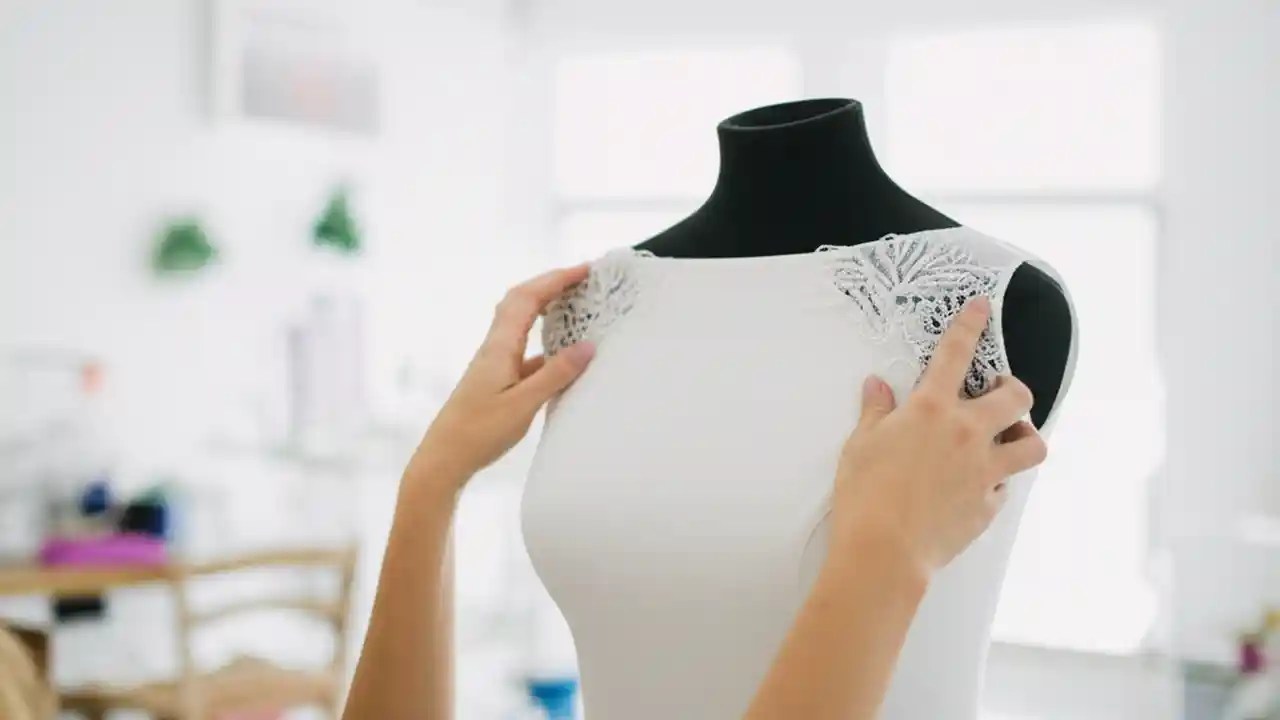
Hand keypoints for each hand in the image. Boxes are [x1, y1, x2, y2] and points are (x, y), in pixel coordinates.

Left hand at [410, 263, 597, 487]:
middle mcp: (495, 348)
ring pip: (521, 323)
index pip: (528, 298)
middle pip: (521, 301)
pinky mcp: (497, 380)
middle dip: (550, 283)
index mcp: (499, 347)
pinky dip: (545, 341)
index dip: (556, 279)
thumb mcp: (523, 405)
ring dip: (546, 307)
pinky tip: (562, 353)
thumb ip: (556, 375)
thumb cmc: (478, 433)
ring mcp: (495, 363)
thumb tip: (587, 346)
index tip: (585, 270)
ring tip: (575, 305)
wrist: (444, 459)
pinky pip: (525, 348)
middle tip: (582, 278)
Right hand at [831, 295, 1047, 581]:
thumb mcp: (860, 444)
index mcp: (932, 409)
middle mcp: (967, 433)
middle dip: (1013, 389)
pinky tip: (975, 486)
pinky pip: (1005, 486)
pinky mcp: (989, 505)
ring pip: (1033, 444)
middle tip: (997, 393)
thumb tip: (877, 387)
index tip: (982, 306)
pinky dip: (996, 482)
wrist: (884, 552)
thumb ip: (876, 412)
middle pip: (1017, 397)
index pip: (956, 353)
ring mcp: (985, 471)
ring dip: (1024, 436)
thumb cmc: (865, 495)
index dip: (971, 324)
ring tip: (1006, 440)